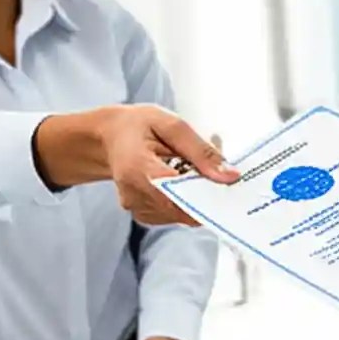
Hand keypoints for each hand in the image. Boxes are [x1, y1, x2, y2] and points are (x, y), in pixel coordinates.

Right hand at [97, 105, 238, 225]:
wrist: (109, 138)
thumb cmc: (137, 126)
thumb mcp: (171, 124)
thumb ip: (201, 151)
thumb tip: (229, 176)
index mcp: (137, 169)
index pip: (178, 194)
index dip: (206, 193)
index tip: (226, 182)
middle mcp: (135, 196)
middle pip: (184, 207)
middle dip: (206, 189)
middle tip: (213, 161)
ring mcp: (138, 208)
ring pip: (184, 212)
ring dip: (197, 192)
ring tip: (192, 162)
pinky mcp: (145, 214)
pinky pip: (176, 213)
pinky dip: (187, 197)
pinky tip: (183, 174)